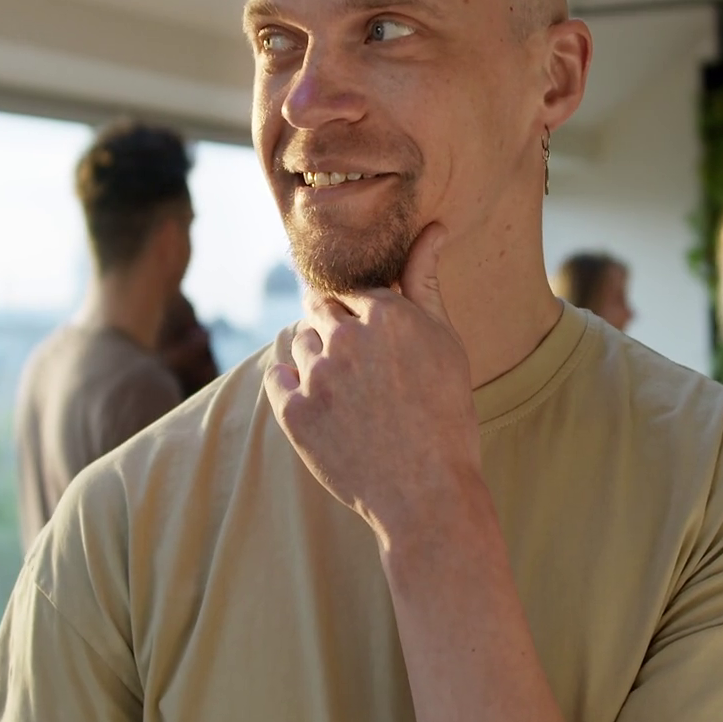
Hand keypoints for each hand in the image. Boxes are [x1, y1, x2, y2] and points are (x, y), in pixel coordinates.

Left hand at [264, 223, 480, 538]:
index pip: (354, 294)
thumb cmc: (445, 415)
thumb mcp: (445, 342)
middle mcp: (348, 337)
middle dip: (335, 333)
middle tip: (361, 375)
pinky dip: (292, 389)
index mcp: (388, 314)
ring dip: (315, 361)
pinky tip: (323, 411)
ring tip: (349, 399)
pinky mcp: (292, 413)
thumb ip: (426, 281)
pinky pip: (277, 380)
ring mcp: (317, 376)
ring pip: (299, 343)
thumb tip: (434, 227)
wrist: (427, 494)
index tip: (378, 353)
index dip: (365, 322)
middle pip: (319, 310)